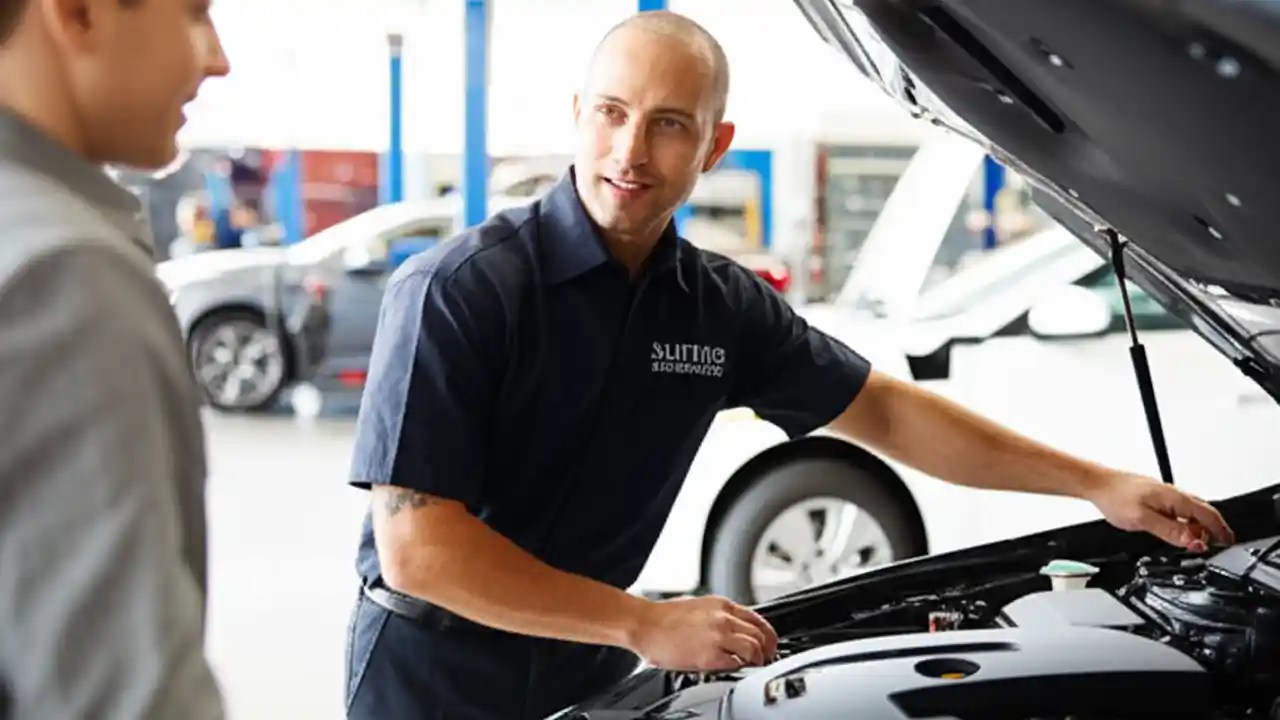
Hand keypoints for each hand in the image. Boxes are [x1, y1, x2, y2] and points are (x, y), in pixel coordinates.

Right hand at [627, 595, 778, 671]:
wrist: (644, 624)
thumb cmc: (663, 618)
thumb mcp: (699, 606)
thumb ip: (719, 615)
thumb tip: (732, 627)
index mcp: (722, 605)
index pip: (758, 620)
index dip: (768, 635)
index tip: (768, 644)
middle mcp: (723, 618)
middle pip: (761, 635)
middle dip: (766, 649)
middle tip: (764, 658)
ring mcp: (718, 635)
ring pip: (754, 648)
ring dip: (756, 659)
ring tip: (751, 665)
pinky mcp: (710, 654)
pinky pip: (737, 663)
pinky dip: (740, 667)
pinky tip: (734, 669)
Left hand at [1086, 473, 1234, 550]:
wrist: (1097, 484)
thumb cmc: (1115, 497)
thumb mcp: (1143, 520)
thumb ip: (1170, 531)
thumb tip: (1193, 541)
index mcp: (1175, 499)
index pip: (1208, 515)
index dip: (1220, 530)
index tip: (1228, 541)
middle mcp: (1173, 494)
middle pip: (1202, 511)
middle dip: (1213, 527)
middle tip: (1218, 543)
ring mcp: (1164, 494)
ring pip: (1190, 510)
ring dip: (1198, 525)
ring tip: (1198, 540)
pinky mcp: (1155, 496)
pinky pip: (1178, 509)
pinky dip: (1185, 520)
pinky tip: (1177, 528)